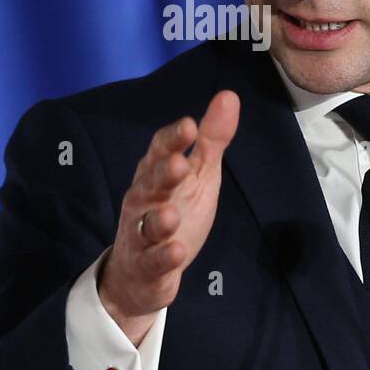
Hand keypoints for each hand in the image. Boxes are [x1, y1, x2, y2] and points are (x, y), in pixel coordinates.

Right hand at [98, 90, 239, 344]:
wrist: (140, 274)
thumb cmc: (173, 212)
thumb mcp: (198, 175)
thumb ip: (211, 139)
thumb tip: (229, 95)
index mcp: (156, 173)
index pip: (160, 150)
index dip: (173, 139)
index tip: (190, 125)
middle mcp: (144, 201)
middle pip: (149, 184)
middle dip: (162, 174)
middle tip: (178, 163)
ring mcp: (142, 234)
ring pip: (146, 225)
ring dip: (158, 220)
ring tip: (171, 215)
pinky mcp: (148, 266)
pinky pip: (153, 262)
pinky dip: (163, 258)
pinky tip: (175, 252)